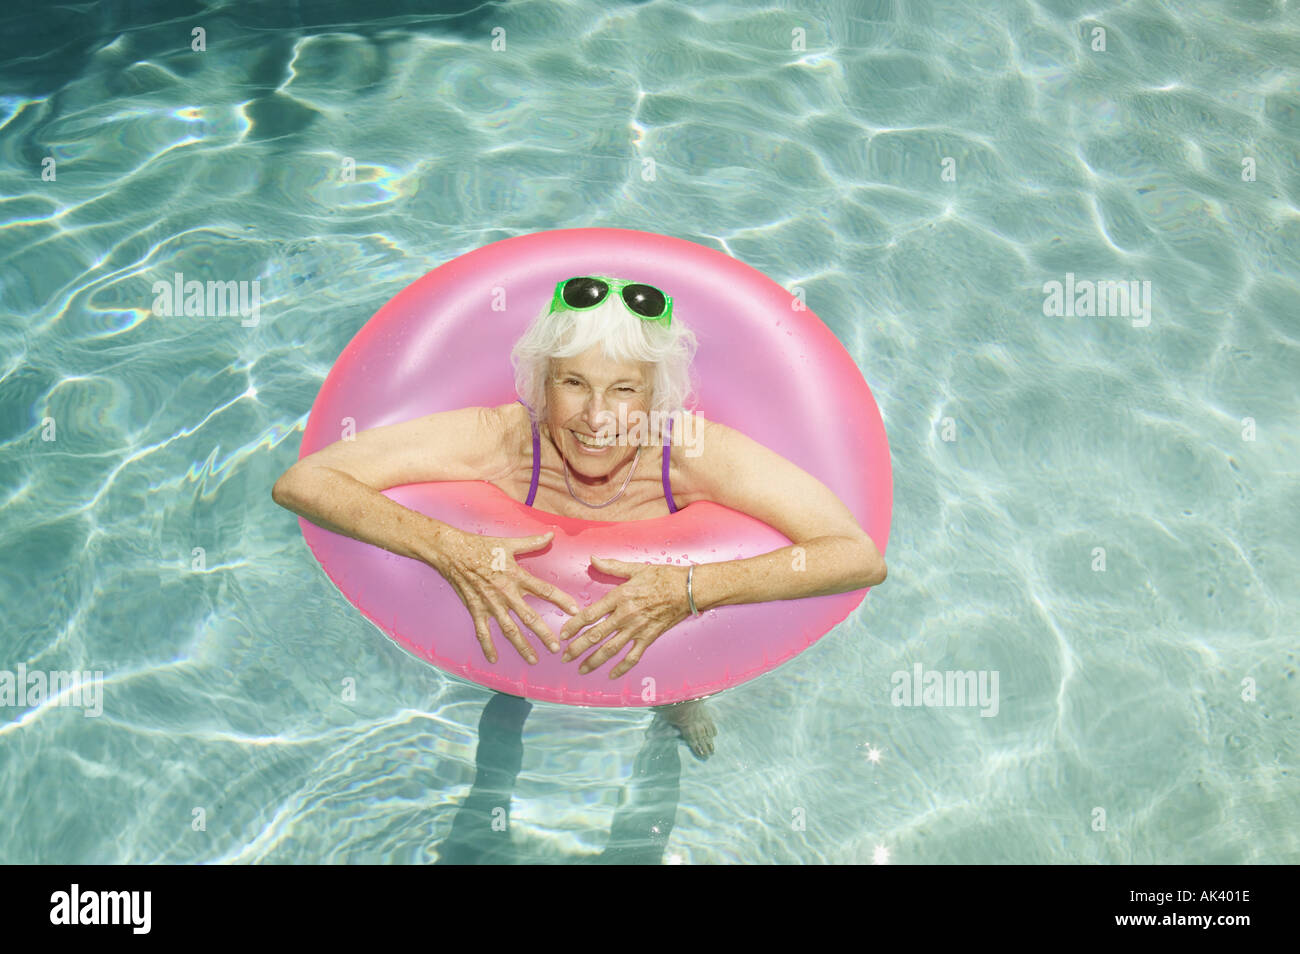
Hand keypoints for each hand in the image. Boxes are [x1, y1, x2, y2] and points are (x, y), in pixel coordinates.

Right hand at [427, 527, 580, 665]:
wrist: (453, 552)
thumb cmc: (482, 546)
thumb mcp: (508, 543)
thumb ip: (532, 542)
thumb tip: (551, 535)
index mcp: (516, 576)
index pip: (544, 590)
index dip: (561, 600)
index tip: (575, 611)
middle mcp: (506, 593)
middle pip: (529, 617)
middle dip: (543, 634)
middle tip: (556, 648)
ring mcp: (490, 604)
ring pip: (509, 629)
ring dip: (521, 645)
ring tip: (533, 659)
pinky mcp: (475, 609)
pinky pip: (482, 631)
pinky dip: (487, 646)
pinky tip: (494, 659)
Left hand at [559, 556, 691, 677]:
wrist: (688, 590)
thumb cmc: (663, 577)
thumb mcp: (636, 568)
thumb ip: (612, 566)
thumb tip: (593, 558)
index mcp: (619, 597)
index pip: (590, 614)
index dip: (574, 625)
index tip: (563, 634)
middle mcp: (625, 615)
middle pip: (596, 635)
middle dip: (578, 648)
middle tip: (565, 657)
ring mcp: (637, 629)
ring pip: (611, 649)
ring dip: (594, 661)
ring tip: (581, 669)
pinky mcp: (649, 638)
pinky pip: (632, 656)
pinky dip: (622, 667)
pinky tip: (611, 675)